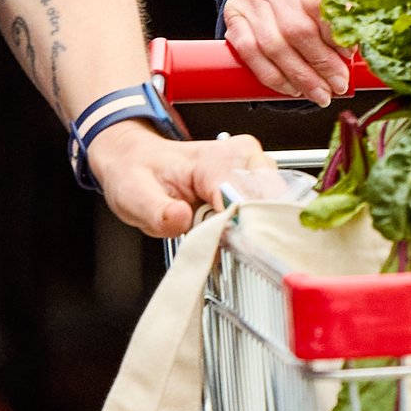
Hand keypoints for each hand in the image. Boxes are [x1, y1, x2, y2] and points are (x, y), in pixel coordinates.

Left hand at [91, 125, 275, 241]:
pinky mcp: (257, 181)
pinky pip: (271, 211)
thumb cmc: (139, 172)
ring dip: (257, 233)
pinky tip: (235, 233)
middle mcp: (243, 158)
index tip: (231, 253)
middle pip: (272, 206)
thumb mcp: (134, 195)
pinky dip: (257, 228)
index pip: (248, 202)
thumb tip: (181, 218)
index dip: (242, 233)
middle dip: (254, 235)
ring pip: (276, 211)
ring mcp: (254, 168)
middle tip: (225, 249)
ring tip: (226, 239)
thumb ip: (157, 212)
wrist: (138, 159)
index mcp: (215, 160)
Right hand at [219, 0, 353, 103]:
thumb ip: (355, 11)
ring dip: (300, 77)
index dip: (334, 35)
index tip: (349, 56)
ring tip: (320, 94)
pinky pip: (249, 51)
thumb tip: (360, 45)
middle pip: (297, 27)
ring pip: (274, 44)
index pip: (319, 1)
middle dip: (320, 64)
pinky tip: (292, 88)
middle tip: (338, 85)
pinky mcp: (235, 12)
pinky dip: (272, 75)